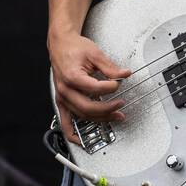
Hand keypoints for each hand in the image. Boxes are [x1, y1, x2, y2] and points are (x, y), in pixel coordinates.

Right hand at [48, 31, 132, 145]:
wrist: (61, 45)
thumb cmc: (74, 48)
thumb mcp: (95, 54)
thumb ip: (110, 67)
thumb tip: (124, 74)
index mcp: (72, 77)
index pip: (95, 88)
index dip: (111, 87)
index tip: (119, 82)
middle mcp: (65, 90)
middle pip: (88, 107)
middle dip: (108, 108)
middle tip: (121, 104)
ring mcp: (62, 97)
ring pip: (82, 115)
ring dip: (100, 119)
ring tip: (116, 116)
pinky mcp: (62, 101)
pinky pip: (65, 121)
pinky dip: (71, 133)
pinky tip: (80, 140)